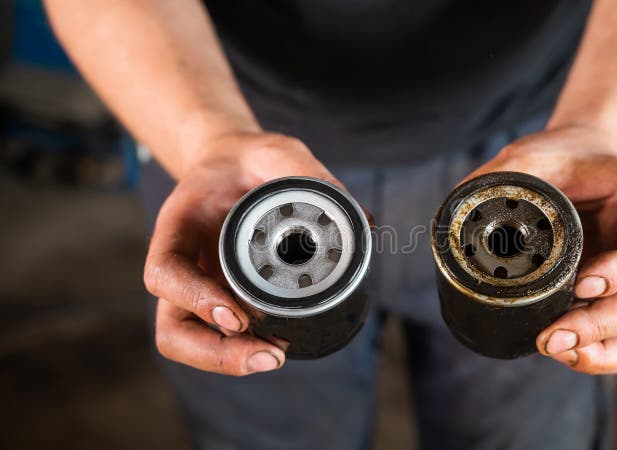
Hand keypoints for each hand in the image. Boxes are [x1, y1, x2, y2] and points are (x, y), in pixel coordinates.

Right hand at [143, 132, 339, 374]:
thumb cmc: (251, 160)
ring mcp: (198, 287)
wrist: (234, 165)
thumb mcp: (280, 152)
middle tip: (271, 354)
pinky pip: (220, 337)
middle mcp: (183, 264)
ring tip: (277, 357)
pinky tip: (281, 346)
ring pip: (188, 342)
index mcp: (181, 224)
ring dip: (228, 361)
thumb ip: (312, 175)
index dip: (196, 299)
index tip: (238, 314)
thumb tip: (363, 221)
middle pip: (173, 328)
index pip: (165, 272)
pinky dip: (243, 350)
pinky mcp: (221, 298)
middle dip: (216, 353)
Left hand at [464, 126, 616, 373]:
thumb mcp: (537, 152)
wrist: (579, 165)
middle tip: (552, 335)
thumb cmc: (564, 158)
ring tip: (552, 348)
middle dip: (599, 324)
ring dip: (601, 349)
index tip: (582, 283)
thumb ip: (508, 173)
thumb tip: (464, 203)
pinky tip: (565, 353)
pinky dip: (603, 357)